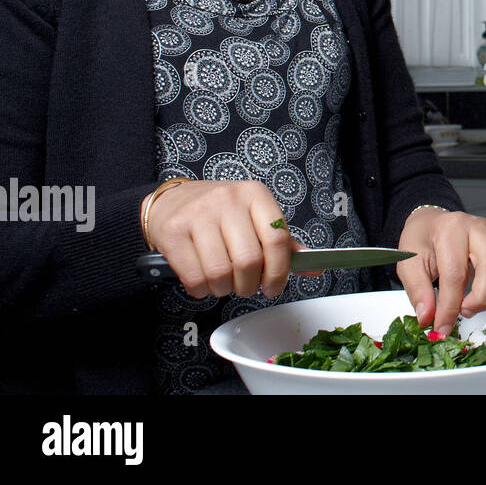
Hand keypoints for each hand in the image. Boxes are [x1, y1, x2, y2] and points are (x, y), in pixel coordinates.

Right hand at [143, 180, 318, 298]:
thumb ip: (282, 242)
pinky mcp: (173, 232)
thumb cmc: (219, 213)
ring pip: (221, 272)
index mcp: (255, 195)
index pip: (277, 238)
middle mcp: (228, 200)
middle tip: (245, 286)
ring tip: (223, 283)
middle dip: (249, 285)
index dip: (279, 271)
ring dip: (224, 289)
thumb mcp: (254, 217)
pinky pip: (194, 276)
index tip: (273, 287)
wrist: (172, 200)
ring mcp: (199, 215)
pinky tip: (203, 282)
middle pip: (249, 260)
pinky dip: (201, 290)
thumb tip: (313, 266)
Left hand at [396, 207, 485, 336]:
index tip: (442, 326)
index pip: (456, 273)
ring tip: (478, 303)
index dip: (450, 307)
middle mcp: (478, 228)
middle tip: (464, 312)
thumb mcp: (408, 263)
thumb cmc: (422, 240)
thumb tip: (428, 317)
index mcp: (451, 230)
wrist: (432, 224)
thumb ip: (417, 291)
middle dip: (480, 299)